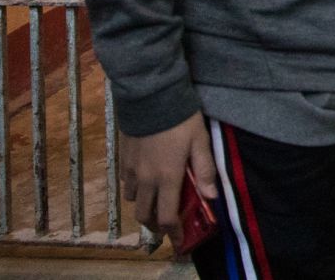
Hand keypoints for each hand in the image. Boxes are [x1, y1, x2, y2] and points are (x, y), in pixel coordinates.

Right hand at [121, 112, 216, 247]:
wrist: (151, 96)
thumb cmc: (181, 118)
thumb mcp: (200, 141)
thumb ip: (205, 170)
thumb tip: (211, 198)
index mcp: (167, 177)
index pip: (166, 216)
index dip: (173, 232)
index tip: (180, 239)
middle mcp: (145, 178)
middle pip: (144, 215)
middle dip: (156, 224)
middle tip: (169, 221)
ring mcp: (131, 169)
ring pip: (134, 200)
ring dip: (145, 204)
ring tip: (160, 197)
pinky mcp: (122, 159)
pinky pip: (126, 183)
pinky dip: (136, 188)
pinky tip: (148, 178)